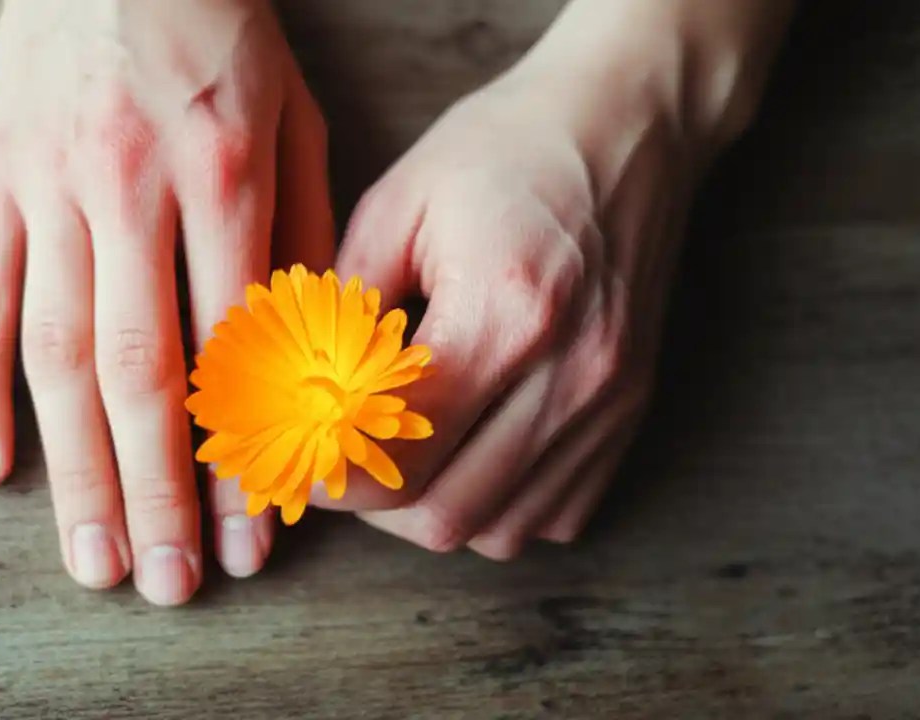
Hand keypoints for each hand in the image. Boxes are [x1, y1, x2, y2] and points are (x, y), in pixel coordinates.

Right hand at [0, 0, 332, 603]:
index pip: (236, 346)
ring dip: (74, 467)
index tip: (254, 536)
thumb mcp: (296, 115)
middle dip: (159, 489)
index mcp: (224, 172)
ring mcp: (49, 187)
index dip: (245, 450)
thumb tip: (309, 355)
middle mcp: (131, 189)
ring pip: (57, 351)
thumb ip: (304, 232)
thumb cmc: (221, 33)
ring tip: (93, 556)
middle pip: (141, 368)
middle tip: (171, 582)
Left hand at [319, 0, 777, 557]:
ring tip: (404, 452)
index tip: (296, 458)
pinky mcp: (630, 414)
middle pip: (447, 514)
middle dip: (375, 503)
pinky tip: (470, 449)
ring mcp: (609, 403)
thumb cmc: (506, 152)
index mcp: (507, 311)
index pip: (399, 448)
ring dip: (434, 509)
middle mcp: (571, 374)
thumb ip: (341, 308)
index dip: (331, 471)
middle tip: (341, 456)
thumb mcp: (397, 204)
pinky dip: (497, 506)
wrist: (628, 124)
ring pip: (499, 531)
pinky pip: (551, 516)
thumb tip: (289, 391)